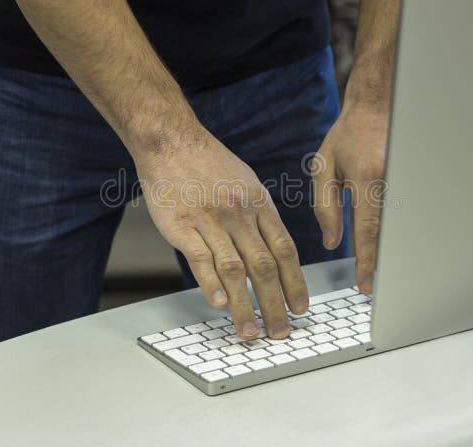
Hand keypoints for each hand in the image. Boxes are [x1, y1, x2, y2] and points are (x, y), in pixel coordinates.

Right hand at [134, 127, 308, 339]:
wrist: (171, 141)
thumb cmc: (208, 163)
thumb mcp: (247, 182)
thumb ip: (260, 216)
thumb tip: (275, 250)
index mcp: (259, 204)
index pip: (284, 250)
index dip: (295, 282)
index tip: (300, 307)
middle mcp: (239, 214)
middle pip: (264, 265)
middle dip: (275, 303)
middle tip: (280, 331)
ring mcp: (210, 220)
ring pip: (234, 269)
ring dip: (244, 305)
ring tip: (249, 332)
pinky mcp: (181, 225)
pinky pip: (200, 258)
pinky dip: (210, 284)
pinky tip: (219, 304)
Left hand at [312, 85, 388, 294]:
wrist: (379, 107)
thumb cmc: (348, 136)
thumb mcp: (324, 166)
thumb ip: (325, 205)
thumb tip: (330, 241)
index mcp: (365, 177)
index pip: (366, 229)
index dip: (366, 260)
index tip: (366, 284)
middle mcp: (391, 180)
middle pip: (389, 233)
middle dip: (383, 263)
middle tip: (378, 288)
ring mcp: (407, 179)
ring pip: (400, 225)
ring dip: (392, 250)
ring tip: (387, 276)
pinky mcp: (416, 180)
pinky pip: (407, 213)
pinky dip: (399, 232)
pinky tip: (393, 248)